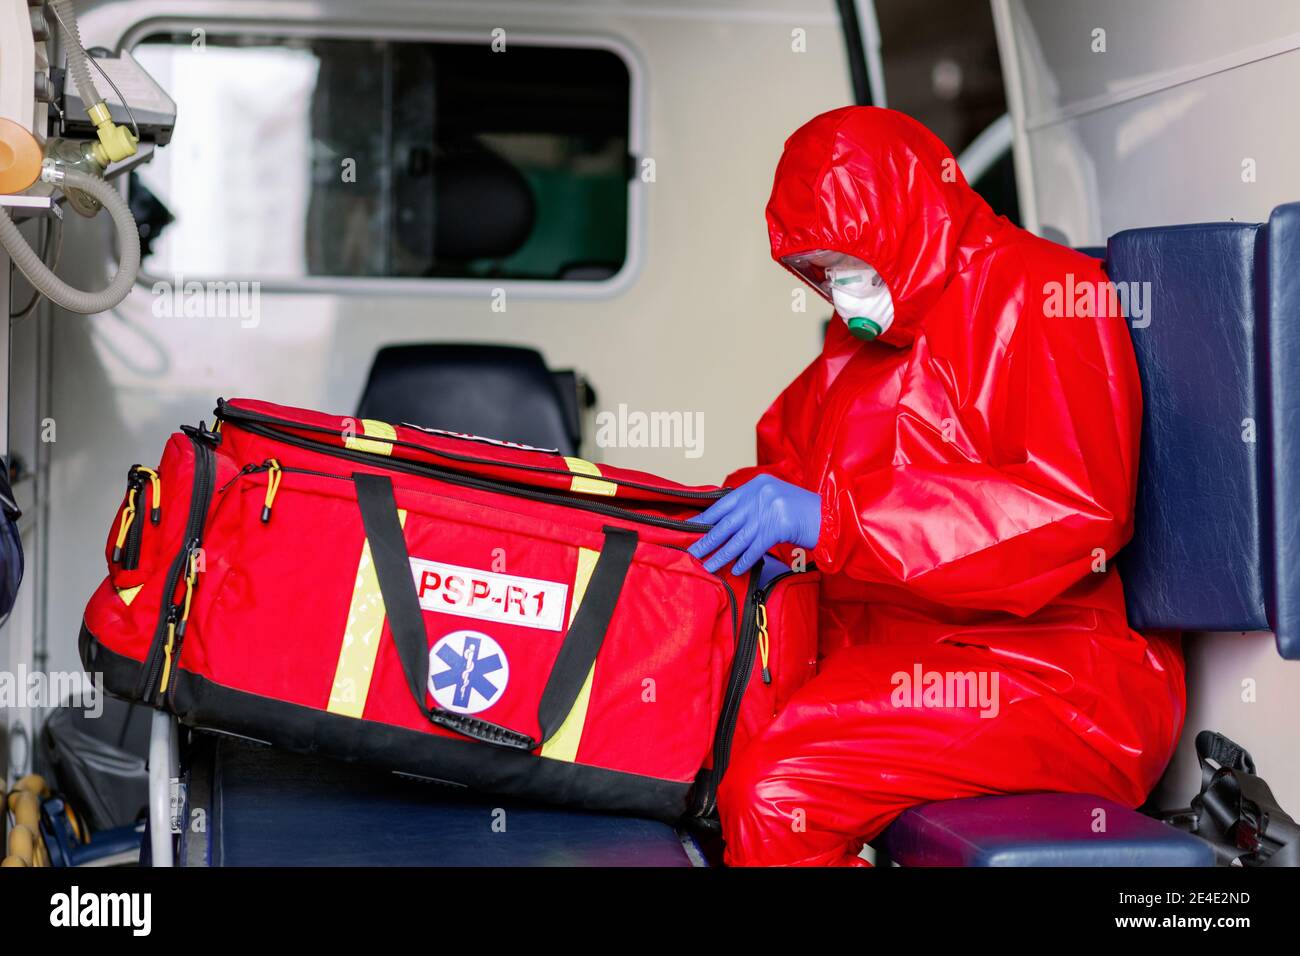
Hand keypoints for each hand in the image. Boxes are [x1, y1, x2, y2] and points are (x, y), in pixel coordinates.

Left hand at [688, 475, 820, 574]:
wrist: (831, 516)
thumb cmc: (802, 509)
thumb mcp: (775, 497)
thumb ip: (752, 504)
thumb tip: (726, 521)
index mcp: (757, 484)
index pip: (724, 503)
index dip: (706, 518)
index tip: (691, 528)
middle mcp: (761, 495)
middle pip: (726, 522)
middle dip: (707, 539)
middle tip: (692, 551)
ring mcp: (769, 510)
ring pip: (737, 538)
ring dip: (721, 554)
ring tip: (708, 565)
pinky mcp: (778, 527)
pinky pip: (755, 548)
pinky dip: (744, 560)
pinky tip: (735, 569)